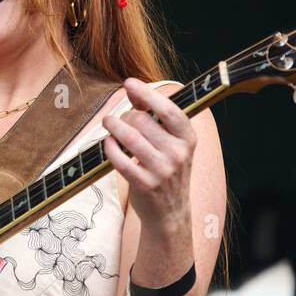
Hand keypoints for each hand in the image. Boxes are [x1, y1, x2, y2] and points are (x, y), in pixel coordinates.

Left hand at [101, 78, 195, 230]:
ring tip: (108, 123)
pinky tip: (108, 143)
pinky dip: (110, 147)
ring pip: (130, 137)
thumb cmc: (167, 171)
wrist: (169, 213)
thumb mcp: (172, 145)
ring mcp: (162, 170)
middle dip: (125, 115)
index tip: (129, 83)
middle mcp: (178, 153)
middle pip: (143, 120)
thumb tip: (133, 90)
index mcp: (188, 138)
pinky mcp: (144, 184)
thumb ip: (156, 119)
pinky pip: (120, 159)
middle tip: (119, 119)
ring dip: (113, 126)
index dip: (147, 94)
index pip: (169, 109)